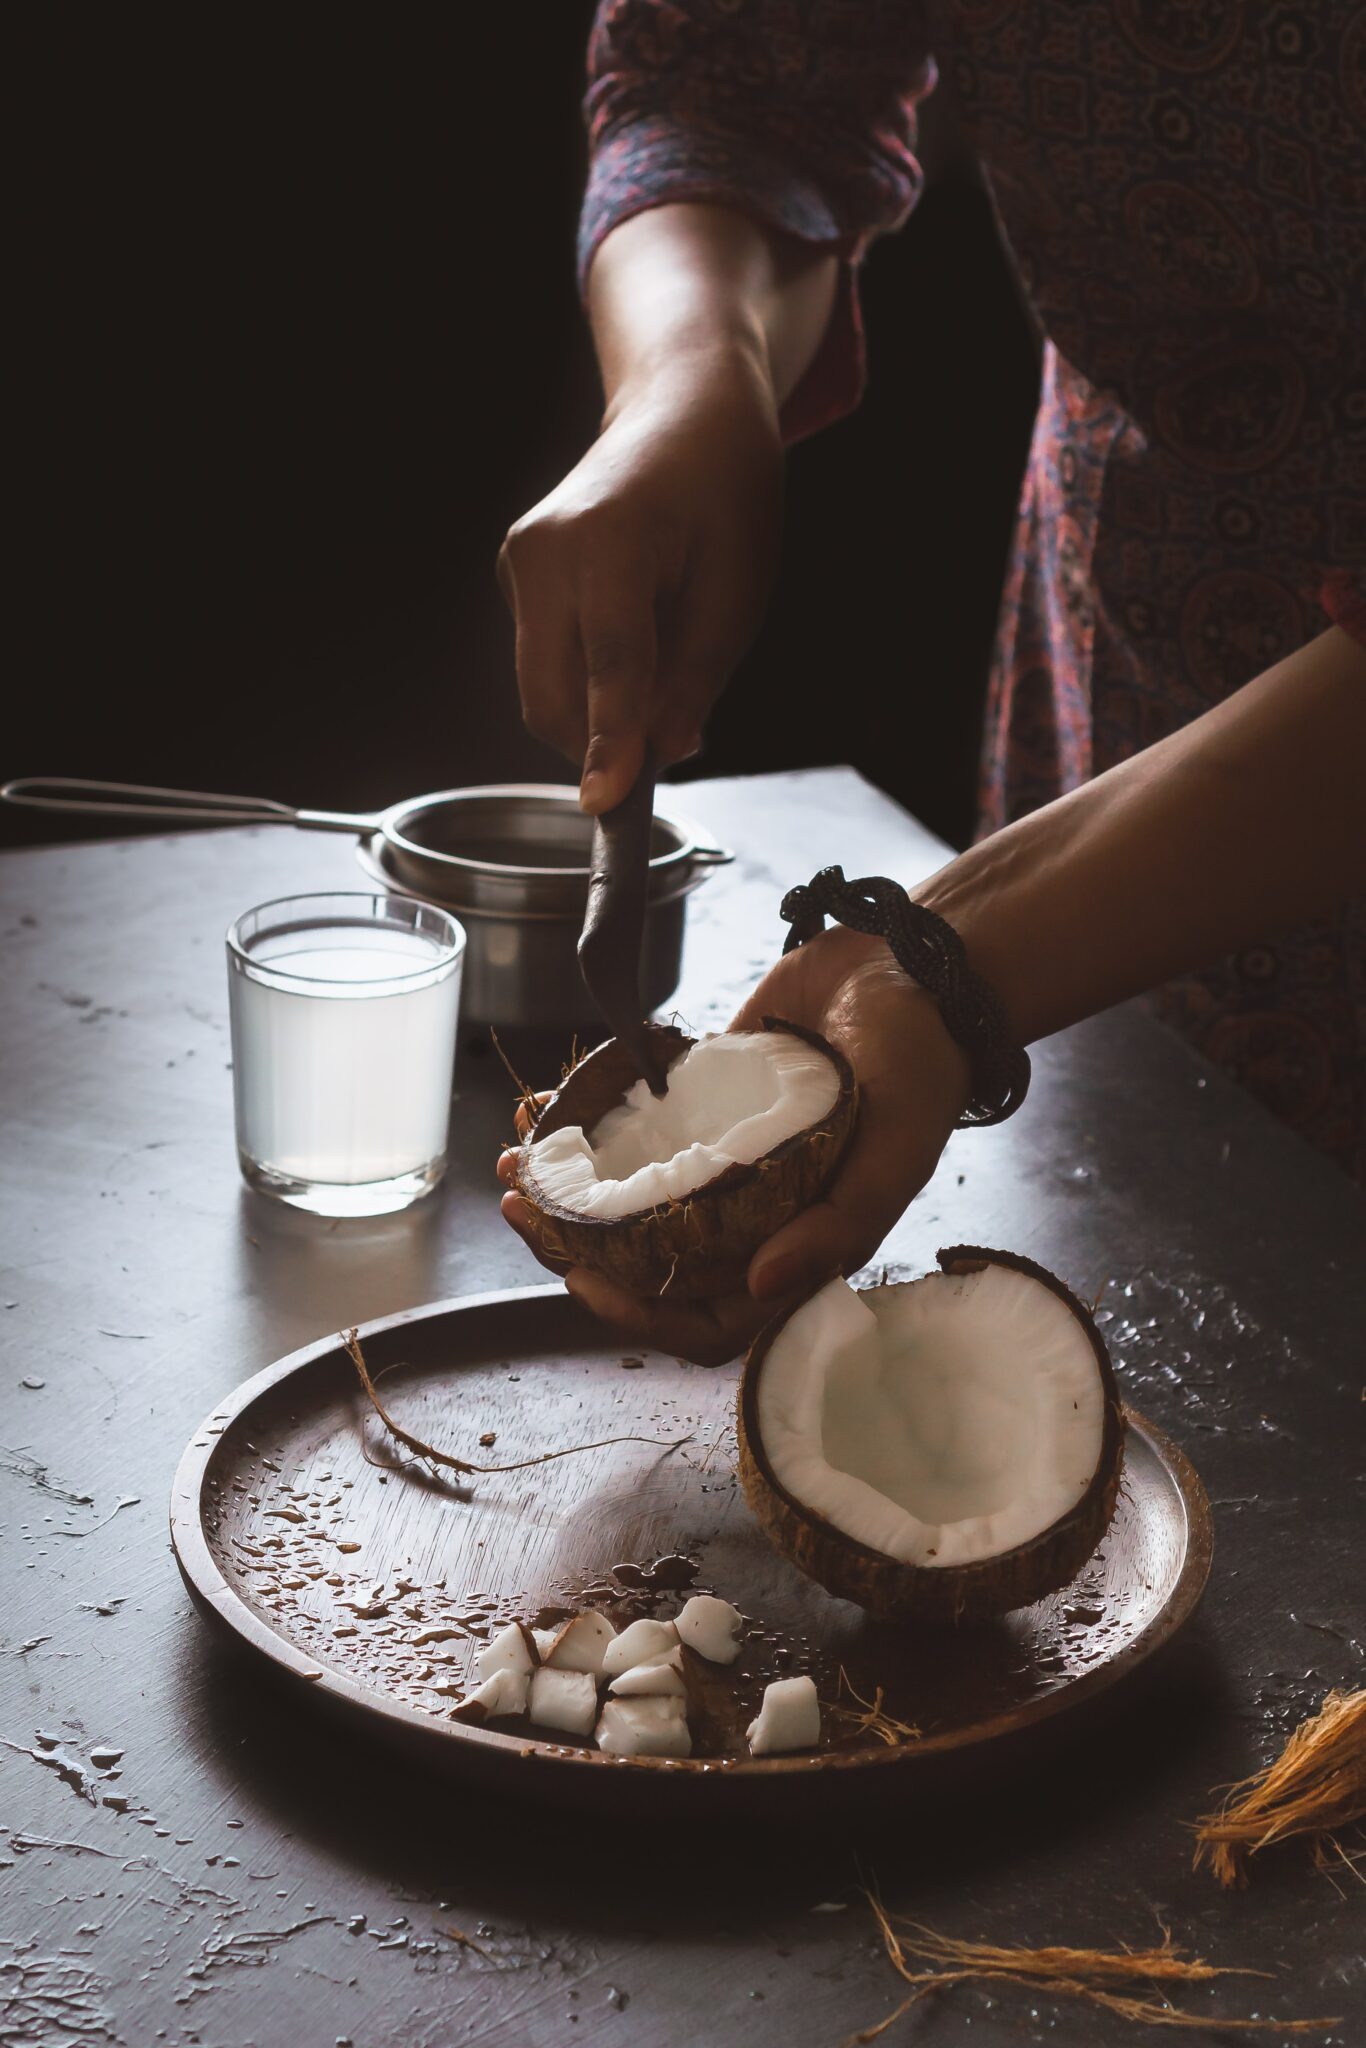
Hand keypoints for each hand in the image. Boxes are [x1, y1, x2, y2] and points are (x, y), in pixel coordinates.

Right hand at [497, 346, 782, 813]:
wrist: (683, 416)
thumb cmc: (723, 497)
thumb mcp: (736, 595)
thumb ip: (694, 680)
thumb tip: (659, 754)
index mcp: (612, 541)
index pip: (610, 664)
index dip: (610, 741)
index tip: (605, 803)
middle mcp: (546, 549)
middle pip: (553, 693)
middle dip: (600, 742)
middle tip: (668, 744)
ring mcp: (520, 561)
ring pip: (542, 688)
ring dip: (595, 712)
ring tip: (660, 665)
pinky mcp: (513, 575)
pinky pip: (543, 661)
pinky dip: (585, 679)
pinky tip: (630, 637)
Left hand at [497, 929, 971, 1364]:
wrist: (913, 968)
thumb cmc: (921, 1069)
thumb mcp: (895, 1154)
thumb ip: (837, 1226)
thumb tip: (760, 1285)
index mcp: (795, 1247)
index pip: (707, 1318)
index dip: (641, 1315)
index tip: (582, 1277)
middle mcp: (750, 1215)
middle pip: (648, 1262)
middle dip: (574, 1242)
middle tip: (522, 1206)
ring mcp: (720, 1160)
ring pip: (627, 1198)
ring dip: (566, 1186)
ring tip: (519, 1156)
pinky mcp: (700, 1104)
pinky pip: (631, 1130)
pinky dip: (583, 1122)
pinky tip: (544, 1103)